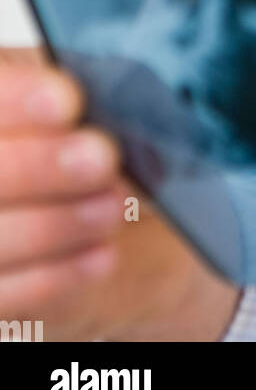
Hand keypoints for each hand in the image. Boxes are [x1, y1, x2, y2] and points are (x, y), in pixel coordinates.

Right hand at [0, 46, 240, 340]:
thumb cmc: (77, 140)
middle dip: (42, 165)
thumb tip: (107, 106)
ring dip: (58, 223)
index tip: (69, 101)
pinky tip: (101, 256)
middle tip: (102, 157)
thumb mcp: (76, 102)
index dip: (19, 99)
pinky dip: (56, 275)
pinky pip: (5, 293)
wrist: (88, 210)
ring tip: (112, 207)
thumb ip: (80, 96)